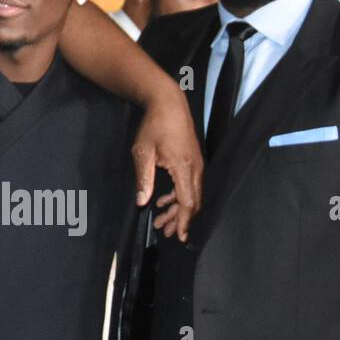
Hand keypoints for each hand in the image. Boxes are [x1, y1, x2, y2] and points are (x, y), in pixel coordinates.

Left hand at [131, 91, 201, 241]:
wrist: (168, 103)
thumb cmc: (154, 126)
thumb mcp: (142, 152)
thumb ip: (143, 178)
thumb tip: (142, 202)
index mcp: (184, 168)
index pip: (188, 202)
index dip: (184, 221)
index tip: (180, 236)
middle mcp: (195, 168)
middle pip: (193, 202)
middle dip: (180, 219)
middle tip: (165, 231)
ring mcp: (197, 164)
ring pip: (192, 194)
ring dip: (178, 208)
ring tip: (162, 220)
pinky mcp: (194, 160)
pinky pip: (191, 184)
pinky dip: (179, 196)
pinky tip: (164, 200)